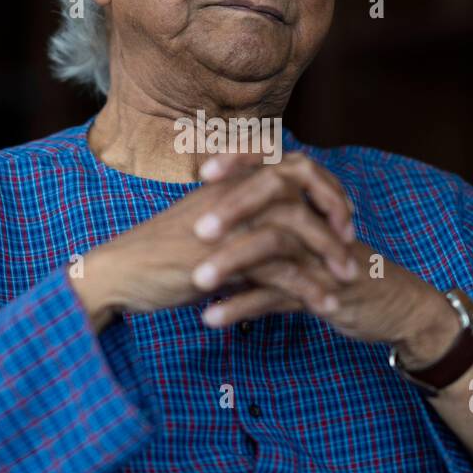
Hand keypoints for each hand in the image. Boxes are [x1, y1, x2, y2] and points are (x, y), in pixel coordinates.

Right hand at [70, 150, 356, 331]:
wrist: (119, 272)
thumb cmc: (160, 252)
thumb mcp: (207, 226)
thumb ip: (241, 219)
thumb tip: (275, 227)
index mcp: (233, 180)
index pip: (294, 167)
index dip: (325, 188)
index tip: (343, 217)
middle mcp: (233, 192)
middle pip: (301, 188)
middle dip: (334, 216)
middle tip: (353, 246)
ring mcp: (229, 222)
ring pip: (295, 228)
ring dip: (327, 256)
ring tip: (347, 281)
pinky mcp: (223, 256)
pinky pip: (278, 269)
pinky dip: (307, 288)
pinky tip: (325, 306)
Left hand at [192, 152, 459, 359]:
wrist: (394, 305)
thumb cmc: (339, 268)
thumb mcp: (306, 238)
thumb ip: (268, 220)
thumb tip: (216, 209)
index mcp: (309, 200)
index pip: (274, 164)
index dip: (242, 162)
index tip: (203, 173)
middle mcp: (316, 220)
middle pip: (275, 196)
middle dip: (234, 209)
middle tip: (197, 230)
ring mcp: (321, 255)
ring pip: (275, 247)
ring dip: (232, 264)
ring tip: (197, 281)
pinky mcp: (324, 291)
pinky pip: (279, 296)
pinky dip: (242, 307)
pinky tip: (211, 318)